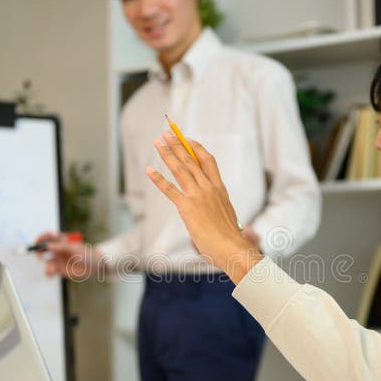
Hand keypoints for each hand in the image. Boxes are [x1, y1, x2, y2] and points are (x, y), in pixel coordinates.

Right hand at [33, 231, 103, 280]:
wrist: (95, 266)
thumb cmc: (87, 253)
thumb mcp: (74, 248)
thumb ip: (61, 247)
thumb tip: (48, 245)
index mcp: (62, 241)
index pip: (48, 237)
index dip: (41, 238)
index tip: (37, 242)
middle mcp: (58, 250)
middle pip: (43, 249)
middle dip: (39, 252)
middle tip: (39, 256)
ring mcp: (59, 259)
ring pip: (46, 261)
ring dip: (47, 265)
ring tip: (53, 269)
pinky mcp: (60, 269)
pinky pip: (50, 271)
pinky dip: (49, 272)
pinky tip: (52, 273)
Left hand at [146, 131, 263, 282]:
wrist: (231, 247)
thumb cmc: (230, 238)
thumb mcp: (227, 216)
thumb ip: (217, 209)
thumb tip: (211, 213)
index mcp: (220, 189)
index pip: (208, 161)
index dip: (197, 148)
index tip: (188, 139)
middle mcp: (209, 188)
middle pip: (191, 160)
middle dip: (178, 144)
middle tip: (167, 133)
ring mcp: (198, 196)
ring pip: (181, 169)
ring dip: (168, 153)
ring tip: (158, 142)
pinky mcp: (187, 207)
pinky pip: (170, 189)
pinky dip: (158, 178)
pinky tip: (149, 170)